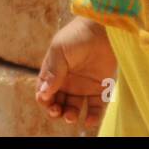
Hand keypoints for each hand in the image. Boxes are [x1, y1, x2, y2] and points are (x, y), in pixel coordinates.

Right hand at [36, 16, 116, 133]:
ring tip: (71, 116)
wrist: (104, 27)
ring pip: (74, 108)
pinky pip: (96, 107)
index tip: (48, 102)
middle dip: (55, 111)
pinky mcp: (101, 87)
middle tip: (58, 111)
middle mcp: (68, 81)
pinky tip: (89, 121)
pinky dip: (93, 117)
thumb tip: (43, 94)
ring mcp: (84, 86)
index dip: (44, 100)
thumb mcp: (59, 50)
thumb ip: (52, 72)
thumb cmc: (78, 35)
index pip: (44, 93)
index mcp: (55, 72)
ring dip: (70, 116)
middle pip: (57, 103)